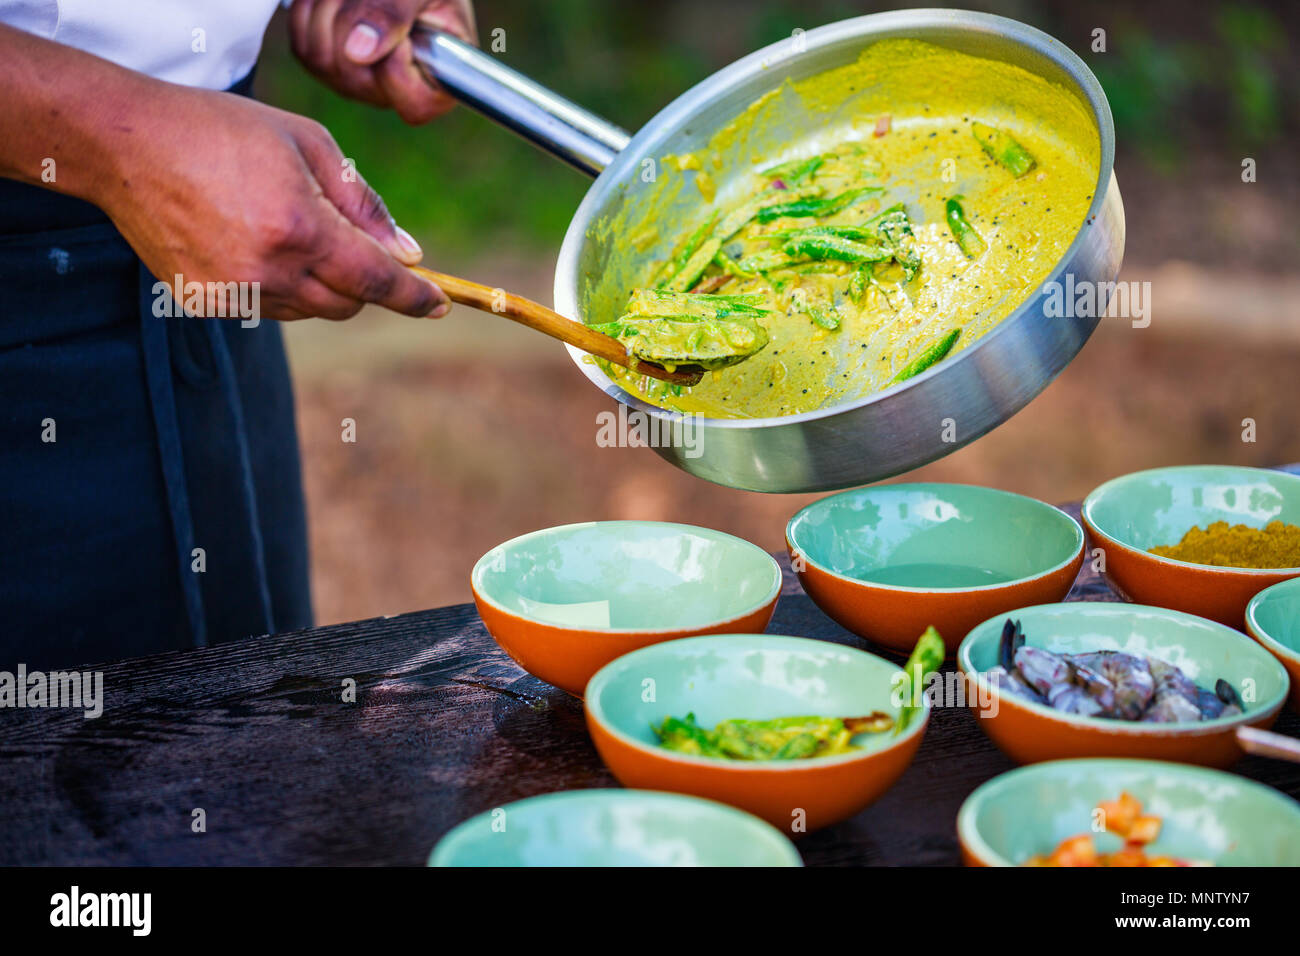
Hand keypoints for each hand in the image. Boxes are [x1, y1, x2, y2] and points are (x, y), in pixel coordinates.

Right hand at [97, 85, 446, 320]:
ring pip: (308, 310)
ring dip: (320, 283)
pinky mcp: (207, 303)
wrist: (127, 144)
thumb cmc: (221, 131)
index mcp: (299, 227)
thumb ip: (364, 203)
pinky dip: (282, 286)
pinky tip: (256, 242)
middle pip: (346, 304)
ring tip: (287, 226)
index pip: (377, 280)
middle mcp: (268, 270)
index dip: (414, 297)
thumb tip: (407, 253)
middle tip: (355, 245)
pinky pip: (269, 309)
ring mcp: (234, 293)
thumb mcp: (309, 145)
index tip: (438, 304)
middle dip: (364, 282)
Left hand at [290, 0, 477, 124]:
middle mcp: (394, 93)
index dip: (399, 68)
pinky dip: (312, 8)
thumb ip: (395, 15)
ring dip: (330, 7)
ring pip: (322, 58)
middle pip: (357, 77)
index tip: (401, 34)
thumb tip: (358, 52)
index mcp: (438, 83)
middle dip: (353, 18)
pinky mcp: (326, 67)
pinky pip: (303, 45)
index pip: (415, 105)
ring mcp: (357, 84)